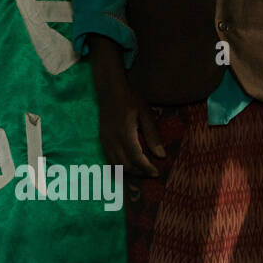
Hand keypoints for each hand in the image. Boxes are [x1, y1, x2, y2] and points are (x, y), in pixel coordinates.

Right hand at [87, 35, 163, 176]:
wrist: (109, 90)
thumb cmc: (131, 99)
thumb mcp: (146, 114)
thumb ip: (153, 136)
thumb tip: (161, 155)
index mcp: (125, 133)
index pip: (137, 158)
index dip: (147, 168)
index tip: (157, 173)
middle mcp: (113, 139)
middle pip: (125, 165)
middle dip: (139, 173)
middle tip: (151, 173)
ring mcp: (105, 140)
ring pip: (115, 164)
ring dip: (128, 171)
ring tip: (141, 171)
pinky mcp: (102, 139)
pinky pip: (109, 158)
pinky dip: (118, 165)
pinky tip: (127, 164)